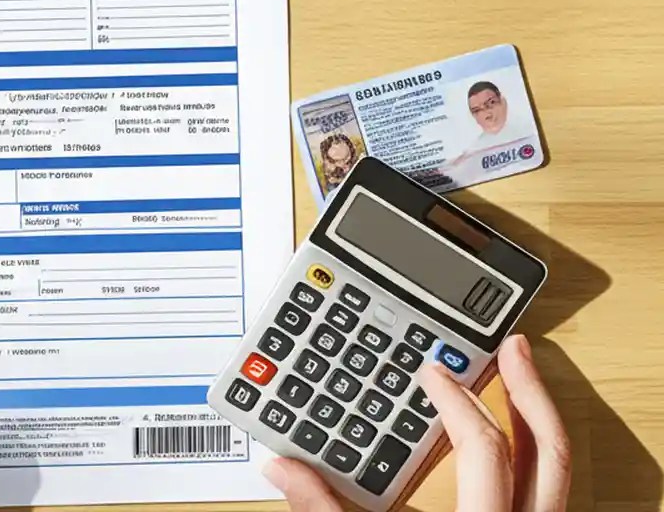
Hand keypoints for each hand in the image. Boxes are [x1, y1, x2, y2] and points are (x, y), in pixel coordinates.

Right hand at [263, 335, 570, 510]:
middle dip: (531, 393)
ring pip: (560, 472)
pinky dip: (534, 458)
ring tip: (522, 382)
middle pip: (549, 451)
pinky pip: (548, 494)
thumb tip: (282, 470)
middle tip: (513, 349)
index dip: (459, 404)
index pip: (484, 451)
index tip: (433, 374)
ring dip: (540, 421)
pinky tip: (513, 444)